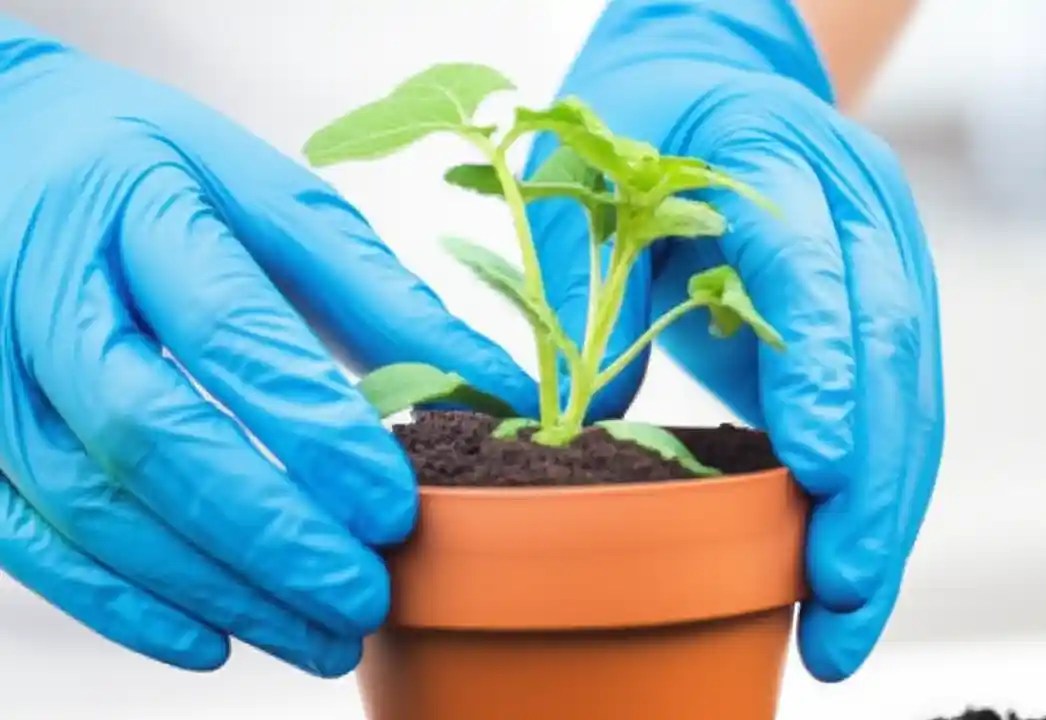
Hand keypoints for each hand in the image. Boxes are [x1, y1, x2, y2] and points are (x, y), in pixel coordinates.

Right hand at [0, 18, 534, 675]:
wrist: (10, 148)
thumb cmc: (158, 172)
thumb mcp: (271, 197)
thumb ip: (378, 296)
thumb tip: (491, 388)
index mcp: (140, 206)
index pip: (231, 333)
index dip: (316, 432)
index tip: (395, 508)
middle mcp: (46, 287)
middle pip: (152, 434)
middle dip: (268, 534)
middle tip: (364, 597)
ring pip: (94, 502)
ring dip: (213, 587)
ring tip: (315, 637)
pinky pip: (29, 534)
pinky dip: (121, 602)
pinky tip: (210, 640)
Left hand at [526, 0, 943, 680]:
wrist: (708, 81)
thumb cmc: (633, 130)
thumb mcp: (582, 178)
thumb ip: (581, 280)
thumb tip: (581, 423)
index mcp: (776, 156)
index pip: (812, 268)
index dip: (821, 370)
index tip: (818, 471)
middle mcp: (856, 206)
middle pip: (890, 346)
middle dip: (872, 480)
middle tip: (838, 593)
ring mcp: (890, 255)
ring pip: (916, 392)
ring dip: (890, 511)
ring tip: (848, 622)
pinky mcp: (893, 306)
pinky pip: (907, 406)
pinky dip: (884, 491)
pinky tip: (857, 567)